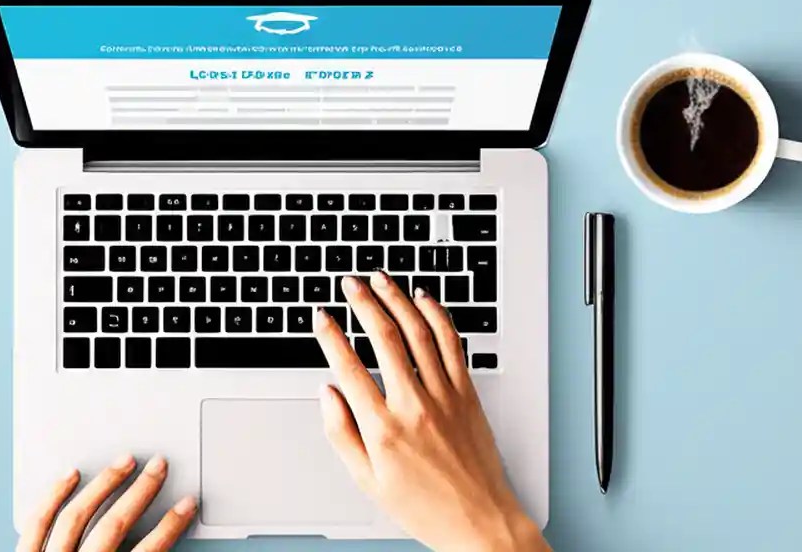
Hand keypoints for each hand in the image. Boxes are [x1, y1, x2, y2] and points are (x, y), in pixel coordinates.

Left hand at [16, 455, 196, 551]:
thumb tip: (162, 549)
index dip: (170, 526)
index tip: (186, 505)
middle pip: (113, 527)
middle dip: (140, 492)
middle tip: (159, 468)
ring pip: (76, 516)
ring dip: (104, 485)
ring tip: (123, 462)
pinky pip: (38, 522)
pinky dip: (54, 495)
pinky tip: (71, 475)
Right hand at [314, 273, 549, 551]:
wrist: (480, 521)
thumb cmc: (424, 507)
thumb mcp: (367, 481)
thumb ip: (341, 433)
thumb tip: (327, 393)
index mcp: (383, 429)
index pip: (348, 367)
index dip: (331, 336)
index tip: (322, 317)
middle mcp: (414, 406)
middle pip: (384, 337)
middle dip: (362, 303)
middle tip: (349, 284)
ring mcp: (445, 396)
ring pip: (418, 332)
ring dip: (397, 299)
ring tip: (380, 280)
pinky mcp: (467, 394)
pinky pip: (452, 344)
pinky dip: (437, 316)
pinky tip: (424, 300)